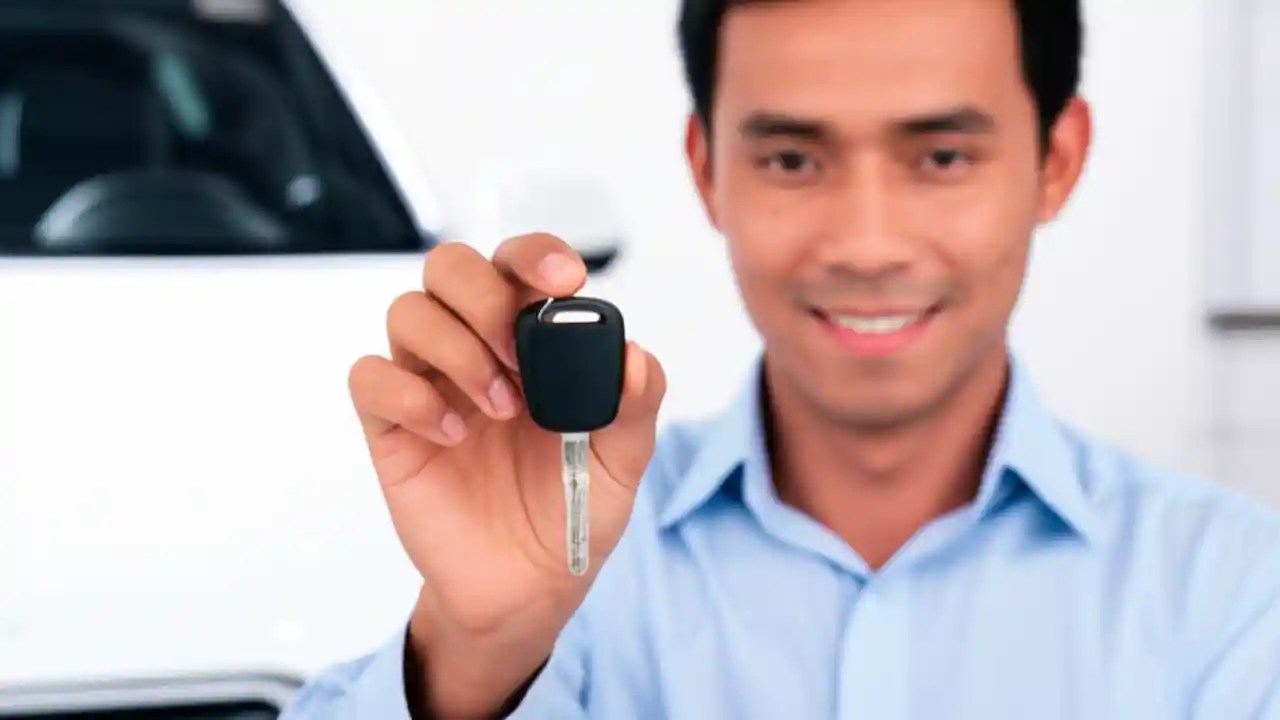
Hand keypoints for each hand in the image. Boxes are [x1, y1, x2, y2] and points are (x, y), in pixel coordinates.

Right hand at [347, 233, 665, 715]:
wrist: (529, 586)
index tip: (564, 280)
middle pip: (449, 267)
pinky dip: (410, 395)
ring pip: (407, 312)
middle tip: (519, 355)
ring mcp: (429, 382)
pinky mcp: (391, 427)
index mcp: (531, 339)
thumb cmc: (572, 508)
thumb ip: (636, 406)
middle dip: (485, 296)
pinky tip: (453, 435)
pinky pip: (370, 378)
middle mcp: (474, 346)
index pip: (517, 263)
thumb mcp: (623, 461)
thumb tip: (635, 356)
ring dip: (455, 348)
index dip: (534, 254)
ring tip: (500, 408)